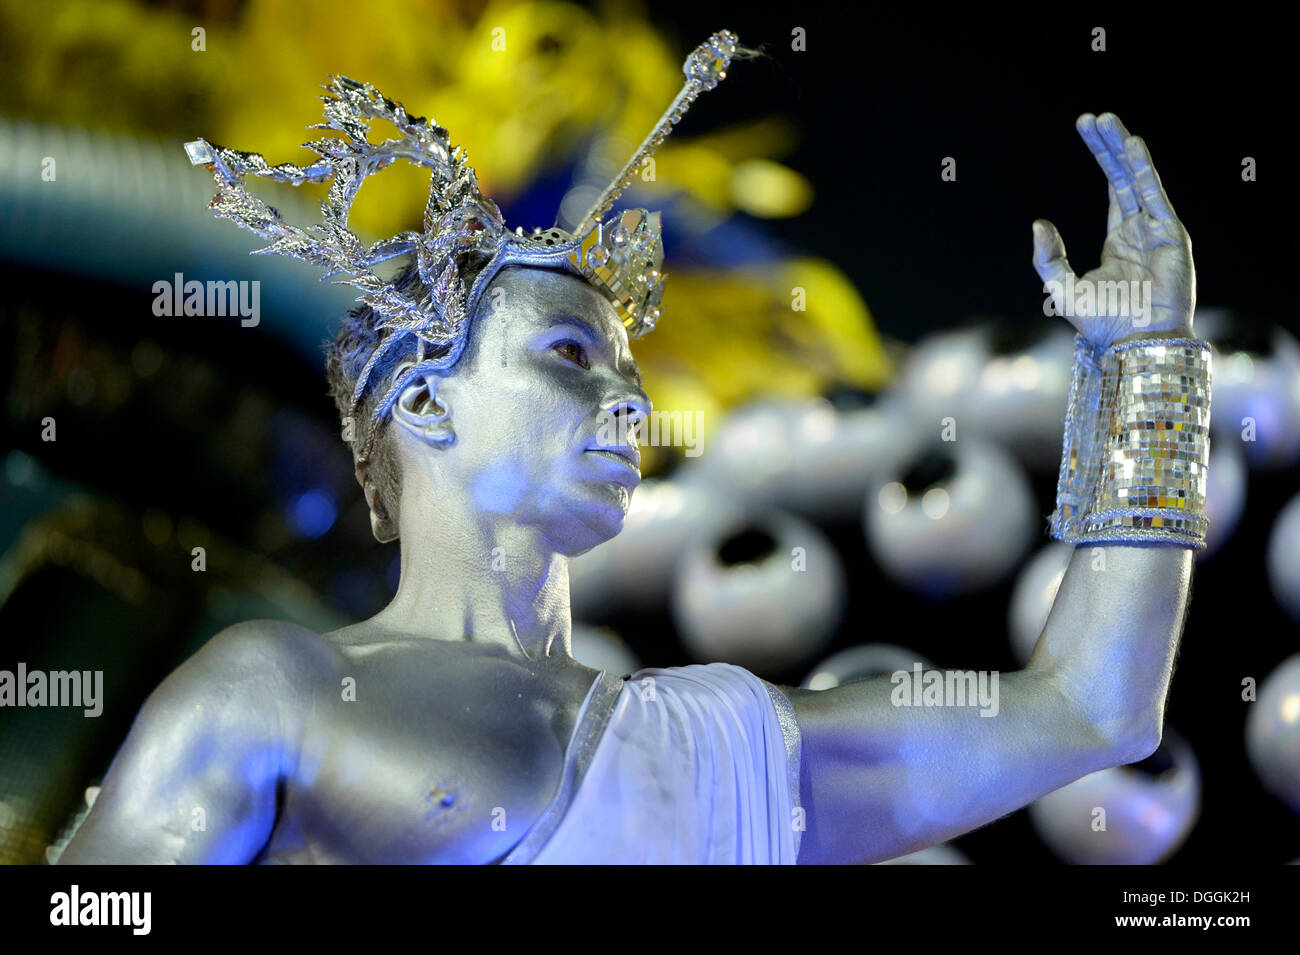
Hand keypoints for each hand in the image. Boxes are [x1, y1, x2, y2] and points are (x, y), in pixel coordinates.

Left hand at [1033, 113, 1195, 348]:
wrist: (1133, 343)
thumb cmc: (1102, 324)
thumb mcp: (1062, 288)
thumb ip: (1048, 257)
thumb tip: (1037, 222)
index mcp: (1120, 243)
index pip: (1113, 189)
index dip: (1101, 158)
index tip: (1086, 129)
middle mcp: (1142, 232)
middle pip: (1124, 177)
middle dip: (1109, 147)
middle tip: (1094, 118)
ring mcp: (1158, 232)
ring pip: (1138, 180)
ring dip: (1123, 150)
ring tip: (1107, 122)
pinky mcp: (1171, 236)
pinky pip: (1154, 196)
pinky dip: (1142, 171)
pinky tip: (1130, 147)